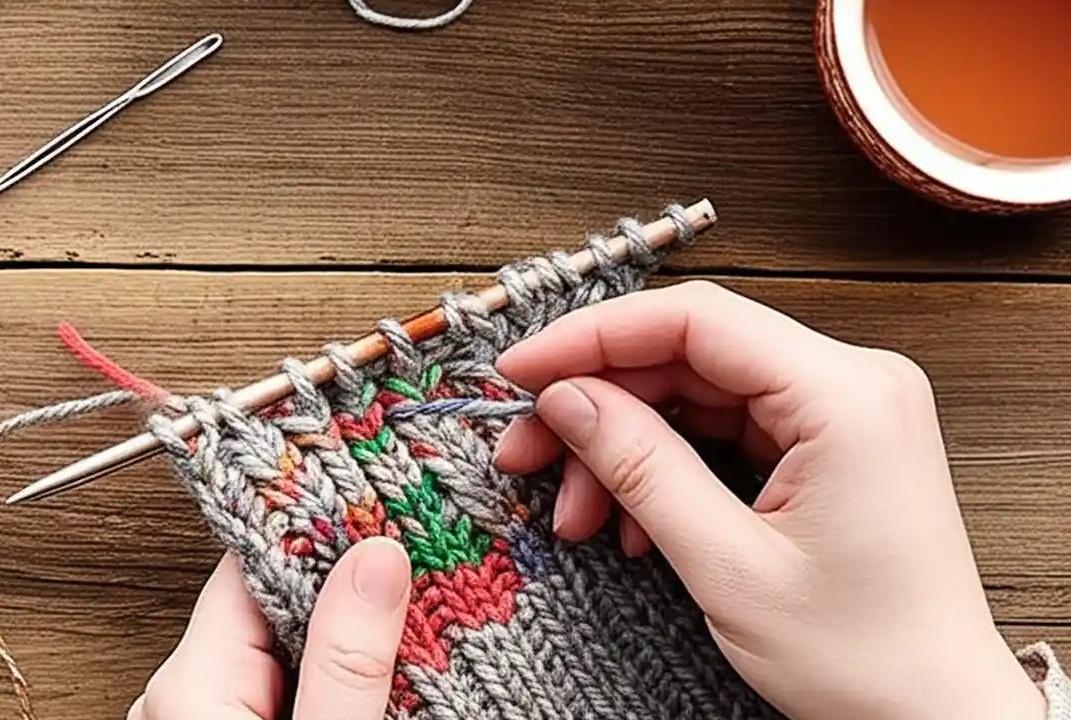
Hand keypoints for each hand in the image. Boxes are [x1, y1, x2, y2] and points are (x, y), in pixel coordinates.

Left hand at [128, 537, 410, 719]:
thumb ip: (347, 662)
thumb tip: (376, 561)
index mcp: (191, 683)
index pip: (253, 562)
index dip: (320, 527)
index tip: (378, 505)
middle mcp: (181, 695)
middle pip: (268, 600)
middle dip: (342, 582)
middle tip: (416, 555)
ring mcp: (202, 717)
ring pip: (279, 645)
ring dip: (340, 632)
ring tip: (412, 605)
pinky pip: (279, 684)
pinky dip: (325, 671)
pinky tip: (375, 667)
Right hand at [493, 281, 1045, 719]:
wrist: (935, 719)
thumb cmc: (864, 658)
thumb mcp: (728, 565)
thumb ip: (641, 466)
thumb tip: (566, 398)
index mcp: (847, 396)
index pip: (694, 320)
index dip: (592, 336)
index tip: (522, 369)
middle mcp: (852, 385)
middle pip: (687, 356)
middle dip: (598, 404)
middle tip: (527, 450)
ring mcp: (841, 413)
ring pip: (694, 395)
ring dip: (624, 447)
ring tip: (578, 512)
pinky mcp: (826, 445)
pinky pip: (721, 430)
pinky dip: (666, 469)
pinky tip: (632, 520)